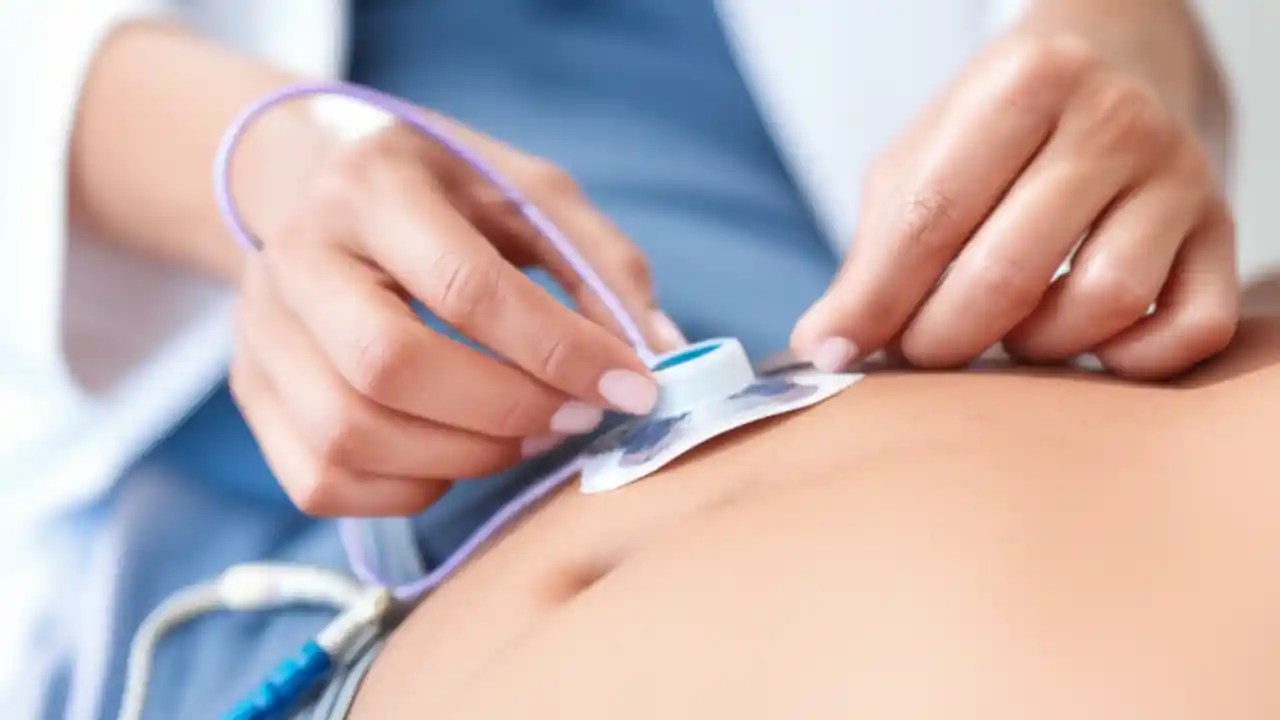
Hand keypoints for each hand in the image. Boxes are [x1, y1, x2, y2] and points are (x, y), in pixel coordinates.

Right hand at [230, 115, 682, 516]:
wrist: (313, 183)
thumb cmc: (441, 191)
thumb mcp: (527, 192)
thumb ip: (598, 264)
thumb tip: (660, 356)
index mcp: (372, 186)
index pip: (464, 287)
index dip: (558, 351)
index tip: (634, 386)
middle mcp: (297, 257)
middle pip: (391, 369)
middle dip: (508, 410)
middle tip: (575, 416)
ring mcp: (259, 332)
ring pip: (351, 436)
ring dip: (465, 458)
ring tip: (526, 432)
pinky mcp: (251, 393)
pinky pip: (320, 481)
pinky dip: (407, 491)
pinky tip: (456, 454)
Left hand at [792, 32, 1237, 378]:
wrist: (1114, 66)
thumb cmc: (995, 132)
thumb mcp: (920, 163)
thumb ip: (874, 253)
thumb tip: (826, 347)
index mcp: (1026, 83)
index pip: (932, 218)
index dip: (875, 301)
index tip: (832, 351)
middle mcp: (1114, 120)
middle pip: (1009, 272)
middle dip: (942, 337)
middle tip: (918, 350)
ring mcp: (1179, 177)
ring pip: (1102, 305)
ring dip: (1034, 346)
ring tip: (1003, 329)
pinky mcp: (1222, 232)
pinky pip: (1188, 329)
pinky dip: (1130, 358)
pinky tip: (1085, 342)